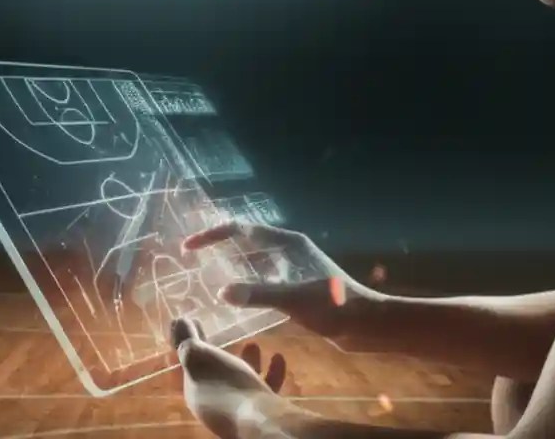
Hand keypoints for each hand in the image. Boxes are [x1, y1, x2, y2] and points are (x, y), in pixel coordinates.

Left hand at [172, 316, 310, 438]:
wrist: (261, 420)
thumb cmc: (226, 385)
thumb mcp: (198, 357)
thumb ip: (187, 340)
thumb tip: (177, 322)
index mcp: (194, 391)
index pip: (190, 363)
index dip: (192, 341)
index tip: (196, 320)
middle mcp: (212, 404)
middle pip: (214, 373)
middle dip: (219, 351)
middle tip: (224, 331)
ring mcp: (236, 410)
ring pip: (240, 381)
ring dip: (247, 360)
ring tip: (253, 343)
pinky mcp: (259, 413)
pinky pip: (263, 389)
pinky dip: (270, 372)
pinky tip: (279, 357)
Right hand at [183, 222, 396, 351]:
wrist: (366, 324)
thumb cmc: (334, 307)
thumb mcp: (293, 300)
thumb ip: (257, 294)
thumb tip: (221, 292)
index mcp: (287, 243)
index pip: (241, 229)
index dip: (213, 235)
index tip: (188, 247)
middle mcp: (288, 250)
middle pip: (245, 239)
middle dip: (217, 245)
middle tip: (190, 257)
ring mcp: (292, 267)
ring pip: (253, 259)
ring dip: (229, 263)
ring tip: (205, 274)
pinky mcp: (295, 285)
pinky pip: (261, 277)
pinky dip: (243, 282)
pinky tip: (234, 298)